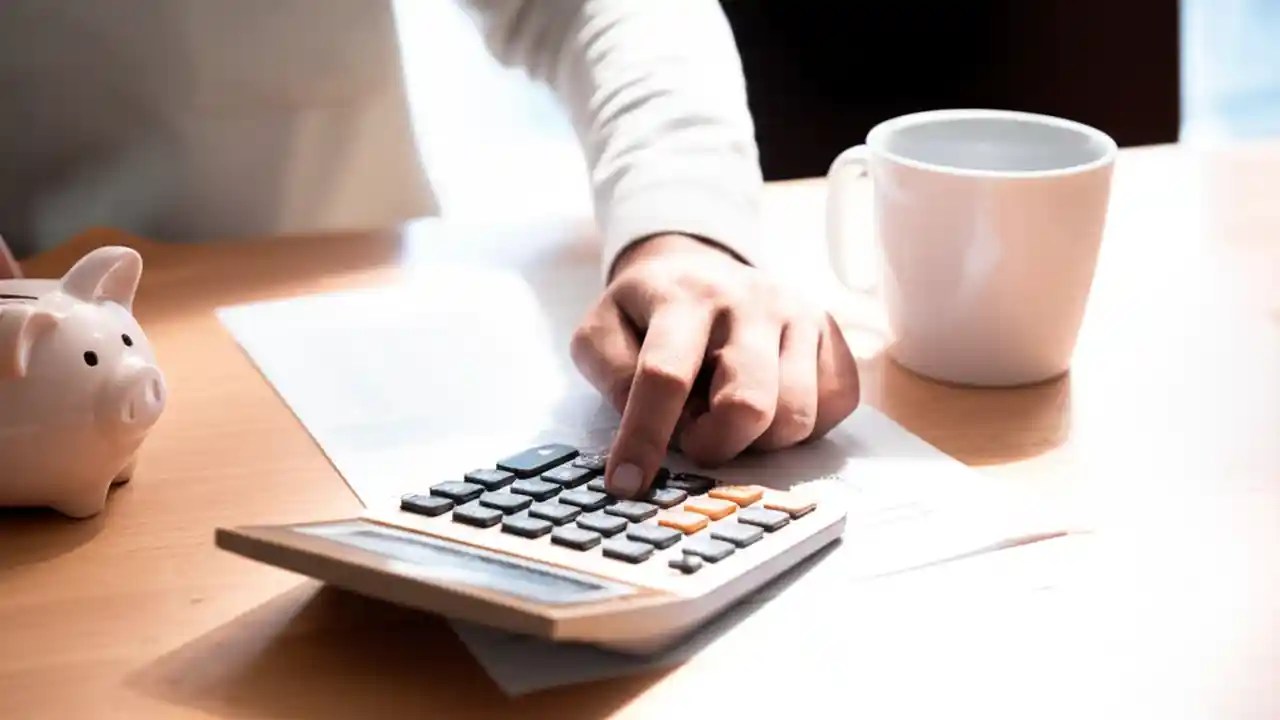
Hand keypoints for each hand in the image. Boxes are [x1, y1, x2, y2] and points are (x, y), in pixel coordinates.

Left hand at [570, 233, 859, 497]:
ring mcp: (800, 315)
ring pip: (795, 417)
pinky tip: (768, 409)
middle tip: (694, 438)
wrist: (701, 265)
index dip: (644, 437)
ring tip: (727, 417)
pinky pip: (833, 408)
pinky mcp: (833, 336)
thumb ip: (614, 377)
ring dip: (757, 441)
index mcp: (684, 297)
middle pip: (747, 404)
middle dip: (716, 444)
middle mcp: (751, 301)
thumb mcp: (602, 332)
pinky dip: (799, 428)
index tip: (627, 484)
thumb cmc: (647, 312)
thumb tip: (651, 428)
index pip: (665, 376)